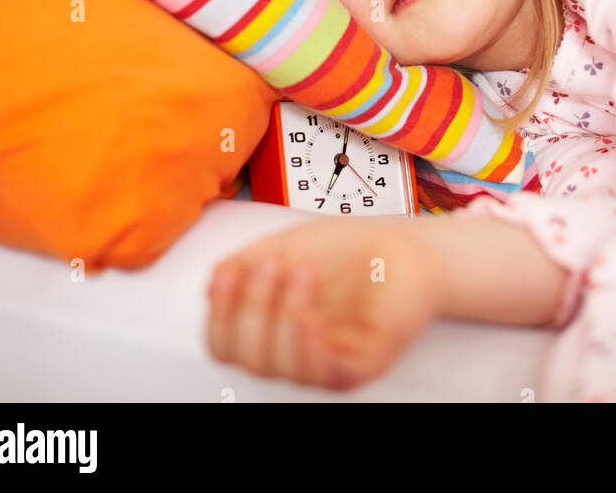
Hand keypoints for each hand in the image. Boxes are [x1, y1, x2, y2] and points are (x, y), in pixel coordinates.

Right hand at [205, 216, 439, 391]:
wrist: (403, 244)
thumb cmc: (349, 250)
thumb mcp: (285, 247)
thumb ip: (247, 263)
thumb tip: (212, 284)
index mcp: (272, 329)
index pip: (225, 344)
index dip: (219, 313)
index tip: (230, 272)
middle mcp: (296, 352)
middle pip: (246, 358)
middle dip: (249, 309)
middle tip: (269, 265)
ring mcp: (328, 362)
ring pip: (278, 368)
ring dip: (280, 315)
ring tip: (299, 271)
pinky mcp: (361, 365)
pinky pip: (322, 372)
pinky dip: (306, 341)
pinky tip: (309, 310)